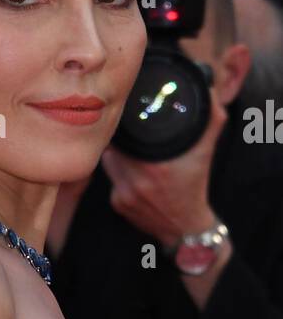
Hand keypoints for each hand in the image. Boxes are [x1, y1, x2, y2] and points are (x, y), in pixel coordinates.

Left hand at [100, 86, 229, 248]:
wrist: (185, 227)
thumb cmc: (194, 185)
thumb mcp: (204, 152)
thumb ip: (209, 121)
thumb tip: (209, 91)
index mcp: (155, 166)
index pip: (123, 136)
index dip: (122, 125)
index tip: (126, 118)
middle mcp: (136, 181)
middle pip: (112, 148)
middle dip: (119, 139)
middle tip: (127, 133)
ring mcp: (124, 195)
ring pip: (109, 163)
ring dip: (116, 156)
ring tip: (131, 152)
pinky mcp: (117, 205)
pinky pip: (111, 181)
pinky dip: (119, 175)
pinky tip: (132, 174)